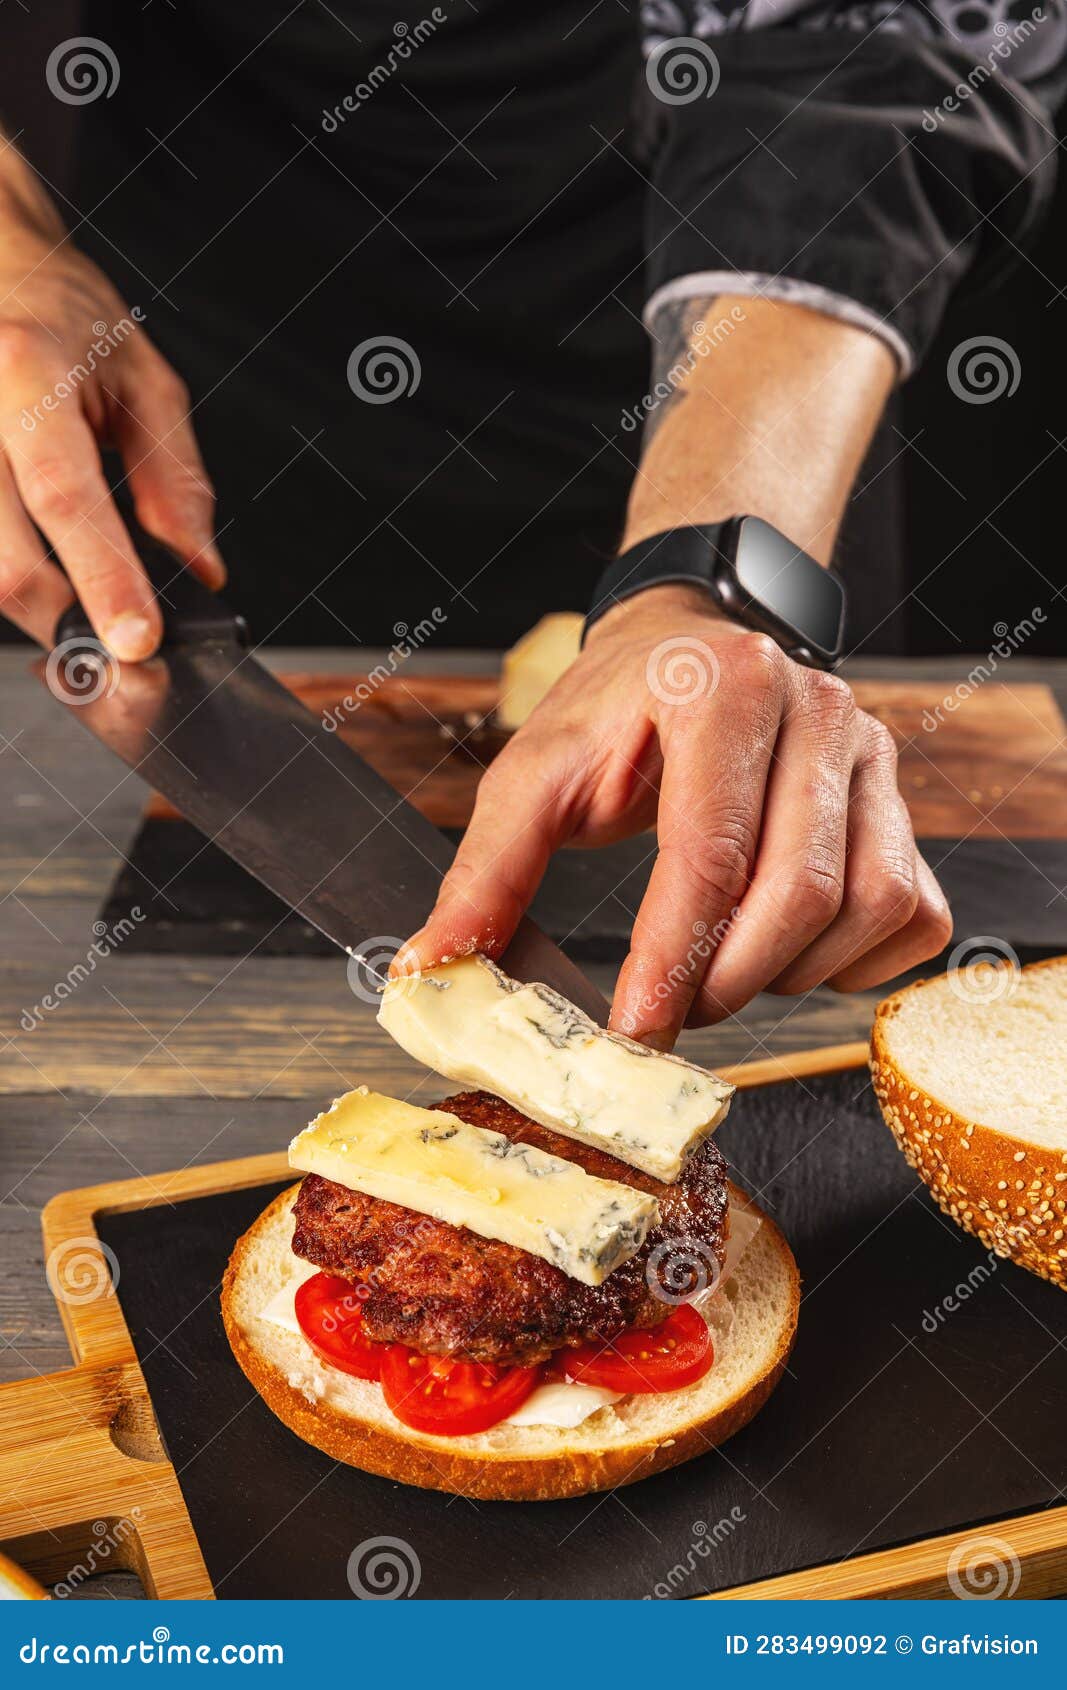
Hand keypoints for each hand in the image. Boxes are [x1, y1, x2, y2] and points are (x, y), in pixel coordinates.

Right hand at [0, 184, 222, 654]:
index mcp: (27, 372)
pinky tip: (44, 584)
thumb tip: (199, 566)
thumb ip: (174, 478)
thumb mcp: (144, 380)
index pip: (66, 494)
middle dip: (63, 623)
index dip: (102, 579)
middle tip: (117, 655)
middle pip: (4, 558)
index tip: (137, 640)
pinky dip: (8, 581)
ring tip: (81, 613)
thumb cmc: (62, 318)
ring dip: (33, 610)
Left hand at [406, 584, 951, 1044]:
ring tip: (725, 970)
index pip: (711, 851)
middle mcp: (816, 711)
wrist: (688, 646)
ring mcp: (872, 754)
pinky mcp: (900, 798)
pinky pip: (913, 909)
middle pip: (803, 889)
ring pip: (871, 904)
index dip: (673, 958)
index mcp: (721, 691)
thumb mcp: (534, 771)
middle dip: (732, 978)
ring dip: (794, 972)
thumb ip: (486, 871)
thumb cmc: (613, 714)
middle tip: (675, 1009)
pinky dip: (856, 961)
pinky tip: (790, 954)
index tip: (638, 1030)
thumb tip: (431, 970)